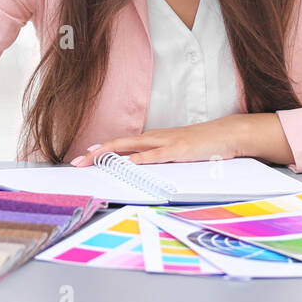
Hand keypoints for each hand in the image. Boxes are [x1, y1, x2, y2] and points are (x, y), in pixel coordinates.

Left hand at [69, 115, 252, 166]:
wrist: (225, 134)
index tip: (83, 157)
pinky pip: (157, 154)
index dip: (101, 150)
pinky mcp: (178, 149)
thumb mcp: (174, 152)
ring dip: (110, 152)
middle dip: (96, 152)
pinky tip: (130, 162)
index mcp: (152, 140)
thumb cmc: (200, 144)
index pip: (121, 145)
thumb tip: (139, 168)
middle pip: (119, 144)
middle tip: (77, 161)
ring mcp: (166, 142)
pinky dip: (142, 158)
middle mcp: (154, 138)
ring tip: (93, 157)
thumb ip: (157, 159)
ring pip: (132, 146)